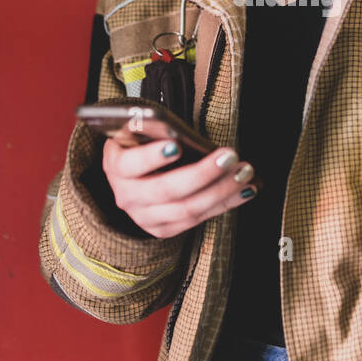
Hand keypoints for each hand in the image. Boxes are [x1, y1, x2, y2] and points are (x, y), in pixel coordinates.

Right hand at [101, 137, 257, 238]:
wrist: (133, 174)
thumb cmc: (144, 143)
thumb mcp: (142, 132)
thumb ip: (156, 130)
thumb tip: (183, 134)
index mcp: (115, 165)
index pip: (131, 163)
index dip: (151, 156)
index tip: (176, 145)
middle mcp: (126, 196)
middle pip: (166, 190)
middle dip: (202, 173)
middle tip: (230, 156)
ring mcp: (144, 217)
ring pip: (186, 209)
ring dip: (221, 191)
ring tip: (245, 172)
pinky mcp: (162, 229)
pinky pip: (197, 220)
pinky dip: (225, 204)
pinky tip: (246, 190)